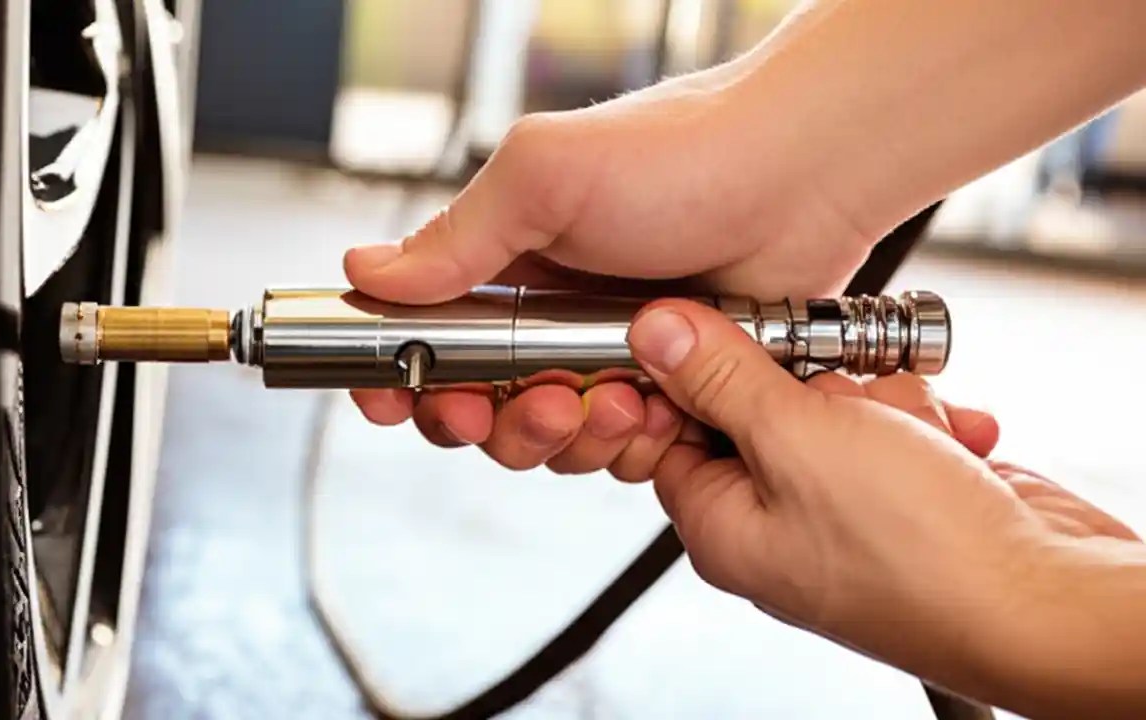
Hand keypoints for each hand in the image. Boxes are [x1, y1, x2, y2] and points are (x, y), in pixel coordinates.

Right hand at [344, 62, 879, 471]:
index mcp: (506, 267)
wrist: (802, 176)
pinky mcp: (666, 391)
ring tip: (616, 399)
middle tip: (533, 404)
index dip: (404, 377)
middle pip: (481, 411)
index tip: (394, 398)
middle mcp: (549, 319)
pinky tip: (660, 410)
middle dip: (495, 425)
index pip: (427, 340)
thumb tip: (369, 272)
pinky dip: (632, 445)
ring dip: (569, 437)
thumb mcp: (547, 178)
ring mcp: (607, 359)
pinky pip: (622, 453)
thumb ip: (455, 237)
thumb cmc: (681, 155)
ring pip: (550, 442)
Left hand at [630, 298, 1144, 719]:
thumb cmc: (918, 550)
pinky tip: (951, 449)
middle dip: (817, 389)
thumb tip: (655, 334)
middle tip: (847, 405)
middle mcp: (774, 524)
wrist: (1045, 600)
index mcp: (722, 526)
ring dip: (883, 404)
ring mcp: (842, 513)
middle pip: (760, 407)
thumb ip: (720, 377)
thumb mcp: (796, 438)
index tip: (734, 337)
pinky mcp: (902, 496)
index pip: (671, 428)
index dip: (698, 376)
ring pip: (837, 407)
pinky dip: (927, 427)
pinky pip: (895, 427)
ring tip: (911, 438)